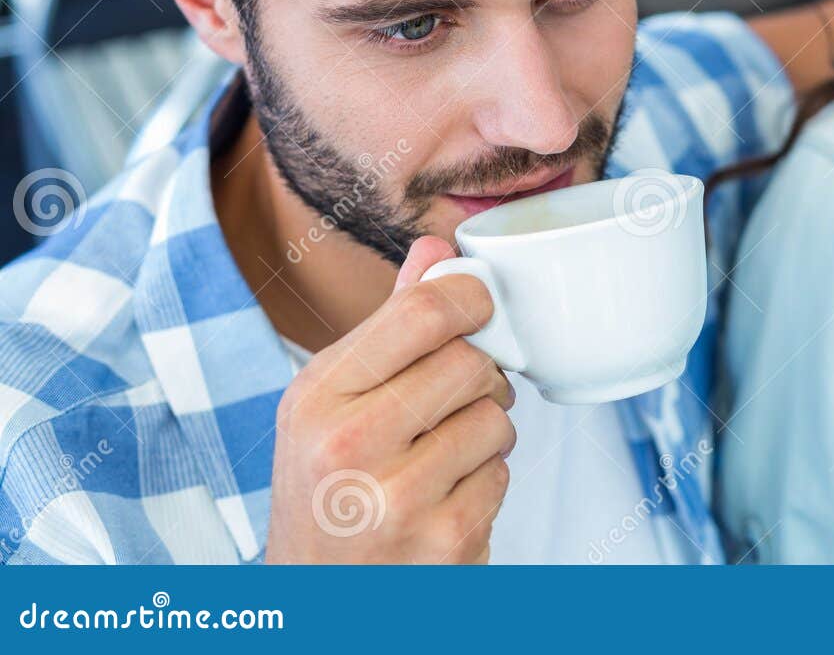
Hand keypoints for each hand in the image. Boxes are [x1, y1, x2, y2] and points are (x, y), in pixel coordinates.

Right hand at [265, 236, 515, 562]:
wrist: (319, 597)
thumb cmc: (330, 489)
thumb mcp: (333, 402)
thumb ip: (389, 324)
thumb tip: (436, 247)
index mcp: (318, 394)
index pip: (423, 312)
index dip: (470, 298)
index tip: (479, 307)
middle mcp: (349, 444)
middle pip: (470, 363)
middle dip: (477, 378)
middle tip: (452, 402)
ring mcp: (398, 497)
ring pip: (497, 419)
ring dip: (485, 434)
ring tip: (440, 458)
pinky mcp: (446, 538)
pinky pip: (504, 474)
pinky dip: (485, 483)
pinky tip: (443, 500)